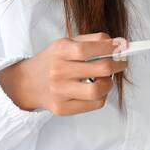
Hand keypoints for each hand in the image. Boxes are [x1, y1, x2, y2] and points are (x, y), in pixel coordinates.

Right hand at [0, 32, 127, 114]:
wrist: (27, 84)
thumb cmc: (53, 61)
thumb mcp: (66, 44)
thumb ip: (92, 41)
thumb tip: (120, 43)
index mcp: (60, 51)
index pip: (89, 49)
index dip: (110, 47)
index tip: (122, 46)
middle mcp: (58, 71)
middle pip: (101, 69)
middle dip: (118, 65)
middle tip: (121, 63)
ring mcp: (60, 92)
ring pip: (99, 90)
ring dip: (109, 83)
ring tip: (105, 78)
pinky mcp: (62, 108)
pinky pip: (94, 104)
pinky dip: (101, 96)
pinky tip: (95, 89)